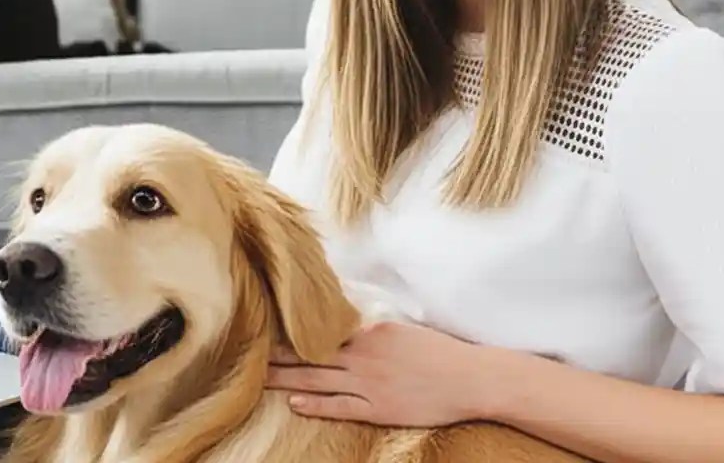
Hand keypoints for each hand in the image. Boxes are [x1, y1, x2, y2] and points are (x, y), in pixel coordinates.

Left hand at [265, 321, 498, 427]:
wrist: (472, 379)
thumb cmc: (440, 352)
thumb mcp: (402, 327)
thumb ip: (371, 325)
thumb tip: (343, 315)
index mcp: (371, 330)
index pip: (322, 328)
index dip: (294, 330)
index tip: (268, 327)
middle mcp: (365, 353)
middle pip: (311, 353)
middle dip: (279, 354)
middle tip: (250, 354)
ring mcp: (370, 382)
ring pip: (318, 378)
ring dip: (286, 377)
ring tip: (259, 377)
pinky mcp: (379, 407)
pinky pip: (340, 405)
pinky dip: (315, 403)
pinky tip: (294, 402)